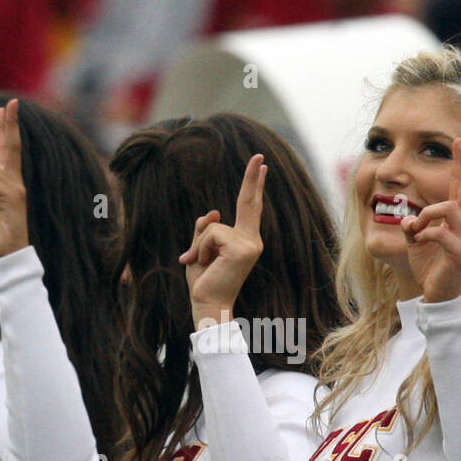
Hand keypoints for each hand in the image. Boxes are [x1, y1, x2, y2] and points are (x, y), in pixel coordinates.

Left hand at [0, 99, 30, 259]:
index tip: (6, 109)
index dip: (3, 129)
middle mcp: (13, 181)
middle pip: (8, 147)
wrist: (3, 253)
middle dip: (8, 124)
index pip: (3, 150)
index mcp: (4, 182)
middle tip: (11, 103)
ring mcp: (16, 188)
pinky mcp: (14, 195)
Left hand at [178, 154, 266, 328]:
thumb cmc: (204, 282)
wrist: (208, 304)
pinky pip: (211, 234)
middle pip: (249, 203)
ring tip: (202, 264)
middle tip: (259, 156)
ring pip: (213, 226)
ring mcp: (249, 245)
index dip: (253, 185)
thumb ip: (206, 230)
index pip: (250, 208)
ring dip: (199, 245)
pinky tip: (205, 263)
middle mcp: (252, 241)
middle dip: (252, 178)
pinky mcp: (241, 249)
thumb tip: (214, 212)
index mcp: (245, 241)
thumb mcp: (201, 250)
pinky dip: (200, 248)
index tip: (261, 166)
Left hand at [401, 137, 460, 303]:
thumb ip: (411, 225)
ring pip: (450, 208)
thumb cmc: (429, 267)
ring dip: (426, 214)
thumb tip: (407, 218)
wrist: (435, 295)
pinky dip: (424, 234)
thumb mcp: (415, 241)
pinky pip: (440, 232)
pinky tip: (417, 242)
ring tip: (416, 229)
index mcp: (455, 221)